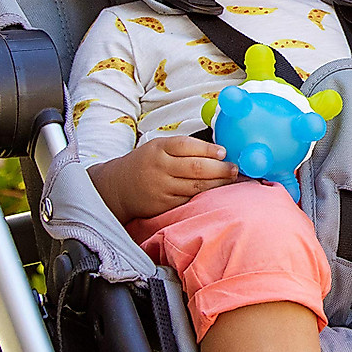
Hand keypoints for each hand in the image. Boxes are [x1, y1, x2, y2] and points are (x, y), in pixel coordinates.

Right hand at [89, 134, 239, 223]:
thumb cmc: (145, 163)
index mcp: (159, 148)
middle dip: (220, 169)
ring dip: (217, 184)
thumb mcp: (158, 147)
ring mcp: (161, 188)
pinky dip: (204, 197)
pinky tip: (216, 194)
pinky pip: (188, 200)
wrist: (117, 187)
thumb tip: (217, 150)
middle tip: (235, 168)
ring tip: (231, 179)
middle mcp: (160, 167)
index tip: (224, 152)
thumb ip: (183, 147)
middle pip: (195, 168)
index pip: (187, 146)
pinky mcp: (162, 205)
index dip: (209, 149)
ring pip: (195, 186)